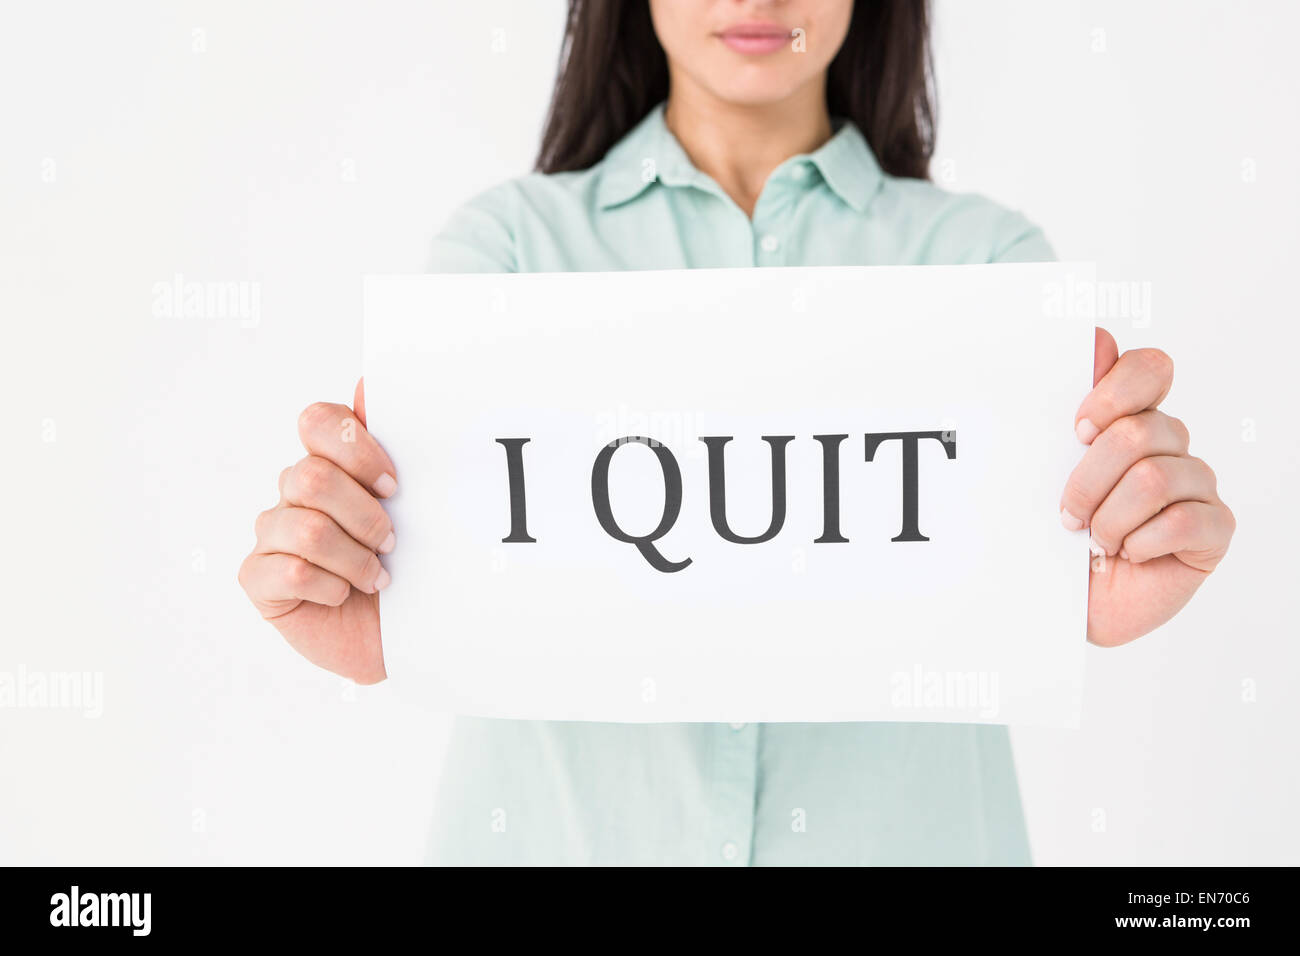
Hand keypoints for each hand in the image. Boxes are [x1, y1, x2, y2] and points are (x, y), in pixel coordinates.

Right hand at [238, 379, 393, 681]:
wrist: (406, 634)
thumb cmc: (411, 566)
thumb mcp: (417, 506)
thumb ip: (396, 444)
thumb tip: (369, 380)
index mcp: (329, 462)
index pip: (318, 420)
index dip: (356, 447)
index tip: (394, 485)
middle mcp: (293, 491)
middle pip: (312, 475)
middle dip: (364, 515)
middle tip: (392, 542)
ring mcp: (272, 533)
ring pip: (307, 528)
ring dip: (355, 559)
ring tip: (377, 578)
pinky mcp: (258, 578)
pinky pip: (289, 571)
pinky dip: (331, 586)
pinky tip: (343, 596)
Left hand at [1061, 329, 1234, 645]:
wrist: (1061, 602)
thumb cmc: (1053, 534)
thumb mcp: (1045, 469)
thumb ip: (1067, 405)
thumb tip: (1096, 337)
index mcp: (1132, 419)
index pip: (1149, 369)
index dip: (1115, 392)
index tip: (1077, 430)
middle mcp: (1170, 445)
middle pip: (1140, 430)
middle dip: (1089, 477)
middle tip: (1068, 512)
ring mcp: (1197, 486)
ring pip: (1155, 477)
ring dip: (1110, 518)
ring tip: (1095, 540)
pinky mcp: (1214, 528)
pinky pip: (1184, 521)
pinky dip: (1141, 542)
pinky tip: (1128, 554)